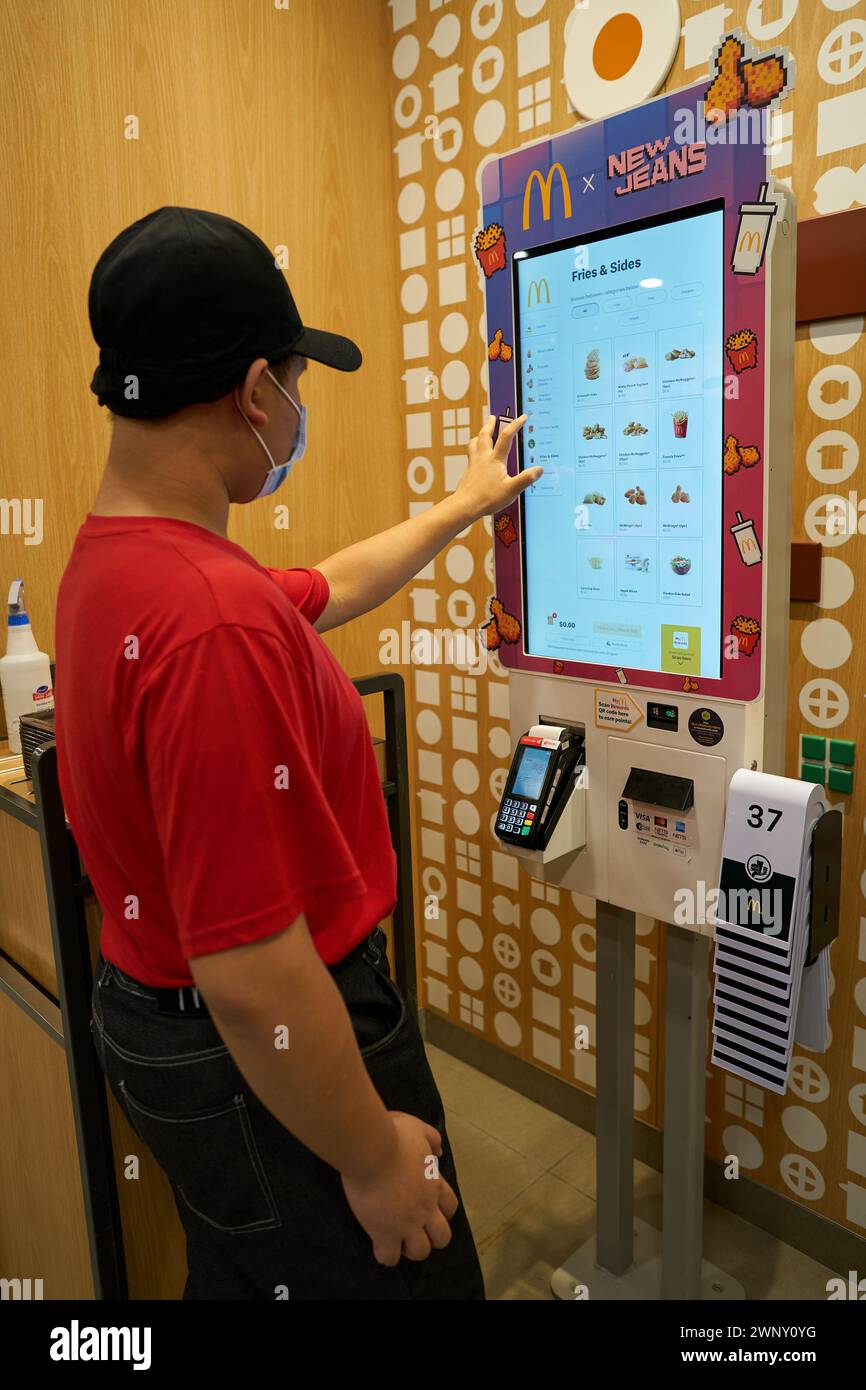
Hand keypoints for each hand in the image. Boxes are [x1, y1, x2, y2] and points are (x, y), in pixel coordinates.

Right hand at [341, 1110, 458, 1265]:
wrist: (372, 1149)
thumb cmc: (393, 1135)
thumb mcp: (418, 1128)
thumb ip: (432, 1139)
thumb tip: (439, 1151)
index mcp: (434, 1184)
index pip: (450, 1208)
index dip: (441, 1211)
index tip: (426, 1207)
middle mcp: (425, 1209)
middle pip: (442, 1238)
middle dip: (431, 1236)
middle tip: (413, 1228)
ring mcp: (406, 1224)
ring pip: (420, 1252)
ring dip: (410, 1248)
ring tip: (396, 1239)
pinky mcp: (384, 1233)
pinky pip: (389, 1258)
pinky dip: (385, 1255)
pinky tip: (378, 1244)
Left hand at [455, 414, 542, 522]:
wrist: (465, 505)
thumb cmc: (487, 498)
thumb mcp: (511, 490)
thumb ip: (526, 479)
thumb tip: (539, 469)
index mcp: (495, 460)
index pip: (506, 437)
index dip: (515, 425)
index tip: (522, 417)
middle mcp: (483, 458)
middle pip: (485, 435)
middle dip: (490, 424)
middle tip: (492, 417)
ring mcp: (474, 464)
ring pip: (474, 443)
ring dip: (479, 436)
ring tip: (481, 433)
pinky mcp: (468, 472)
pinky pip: (470, 455)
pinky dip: (474, 450)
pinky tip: (476, 456)